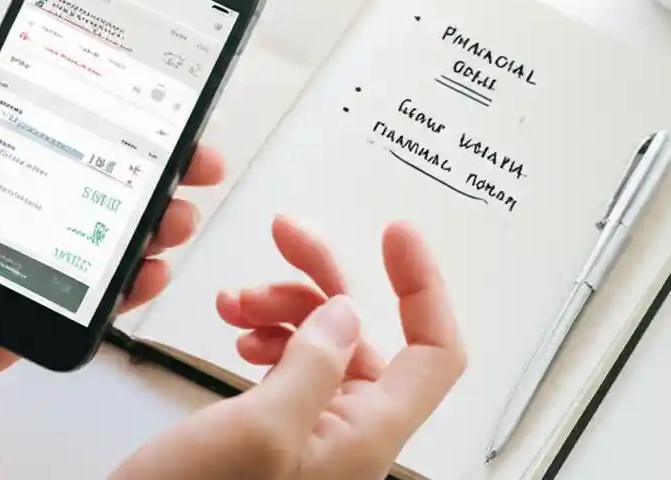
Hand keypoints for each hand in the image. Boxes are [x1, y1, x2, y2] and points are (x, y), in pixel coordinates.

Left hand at [0, 47, 222, 460]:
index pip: (47, 128)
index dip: (101, 114)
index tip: (144, 98)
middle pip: (92, 180)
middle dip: (152, 167)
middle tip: (192, 156)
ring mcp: (18, 267)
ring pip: (103, 238)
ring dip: (154, 221)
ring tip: (179, 211)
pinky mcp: (25, 319)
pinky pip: (89, 301)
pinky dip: (129, 286)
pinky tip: (149, 269)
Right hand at [113, 217, 465, 479]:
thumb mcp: (256, 431)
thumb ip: (313, 367)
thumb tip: (348, 312)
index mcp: (366, 436)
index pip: (435, 353)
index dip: (424, 287)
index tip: (394, 233)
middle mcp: (349, 434)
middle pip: (365, 333)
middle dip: (324, 279)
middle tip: (283, 233)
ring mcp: (312, 435)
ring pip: (322, 344)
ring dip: (285, 305)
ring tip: (235, 302)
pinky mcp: (275, 434)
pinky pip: (290, 366)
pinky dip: (267, 334)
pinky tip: (236, 331)